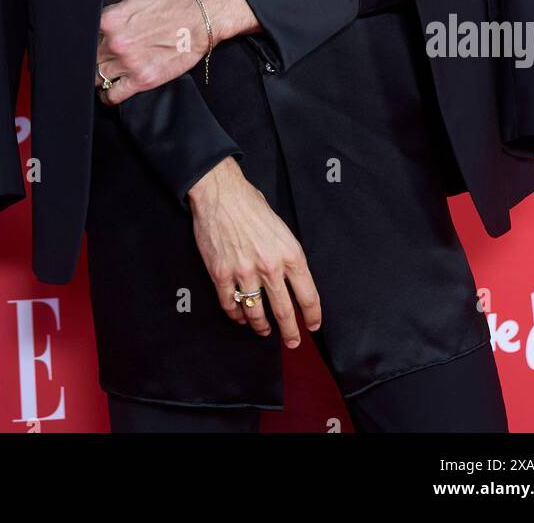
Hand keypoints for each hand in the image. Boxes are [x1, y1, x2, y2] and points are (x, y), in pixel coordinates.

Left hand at [95, 0, 258, 104]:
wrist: (199, 19)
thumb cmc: (170, 2)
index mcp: (109, 20)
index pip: (83, 35)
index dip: (85, 39)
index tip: (87, 42)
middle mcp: (115, 43)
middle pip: (88, 58)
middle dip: (92, 57)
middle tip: (98, 57)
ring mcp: (128, 63)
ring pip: (97, 78)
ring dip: (98, 77)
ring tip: (103, 73)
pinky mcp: (142, 80)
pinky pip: (113, 95)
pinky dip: (108, 95)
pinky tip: (109, 90)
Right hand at [186, 157, 321, 345]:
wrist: (220, 193)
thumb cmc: (250, 205)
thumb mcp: (281, 228)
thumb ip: (287, 255)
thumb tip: (291, 278)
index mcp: (290, 254)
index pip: (308, 295)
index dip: (313, 315)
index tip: (313, 325)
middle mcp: (269, 267)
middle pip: (284, 311)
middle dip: (291, 332)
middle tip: (293, 341)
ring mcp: (244, 273)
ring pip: (256, 313)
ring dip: (261, 327)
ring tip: (264, 330)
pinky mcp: (221, 274)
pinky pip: (230, 305)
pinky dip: (236, 316)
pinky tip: (240, 317)